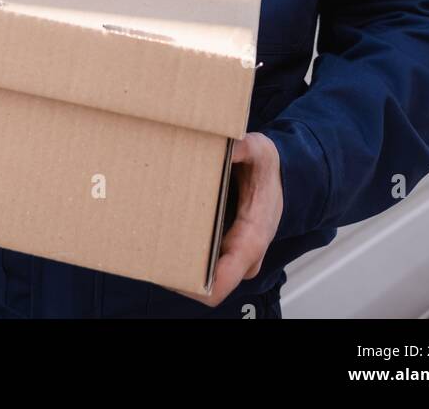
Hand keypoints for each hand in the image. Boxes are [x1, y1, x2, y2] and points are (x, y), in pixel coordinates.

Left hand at [162, 132, 283, 307]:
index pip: (219, 284)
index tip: (163, 269)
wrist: (281, 178)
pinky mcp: (225, 250)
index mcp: (250, 240)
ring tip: (151, 232)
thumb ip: (245, 147)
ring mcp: (233, 257)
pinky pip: (202, 260)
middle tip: (147, 244)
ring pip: (200, 273)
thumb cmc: (268, 170)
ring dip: (176, 258)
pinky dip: (183, 247)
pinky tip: (165, 225)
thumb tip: (230, 144)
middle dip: (175, 268)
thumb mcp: (261, 150)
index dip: (189, 285)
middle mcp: (242, 257)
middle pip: (202, 282)